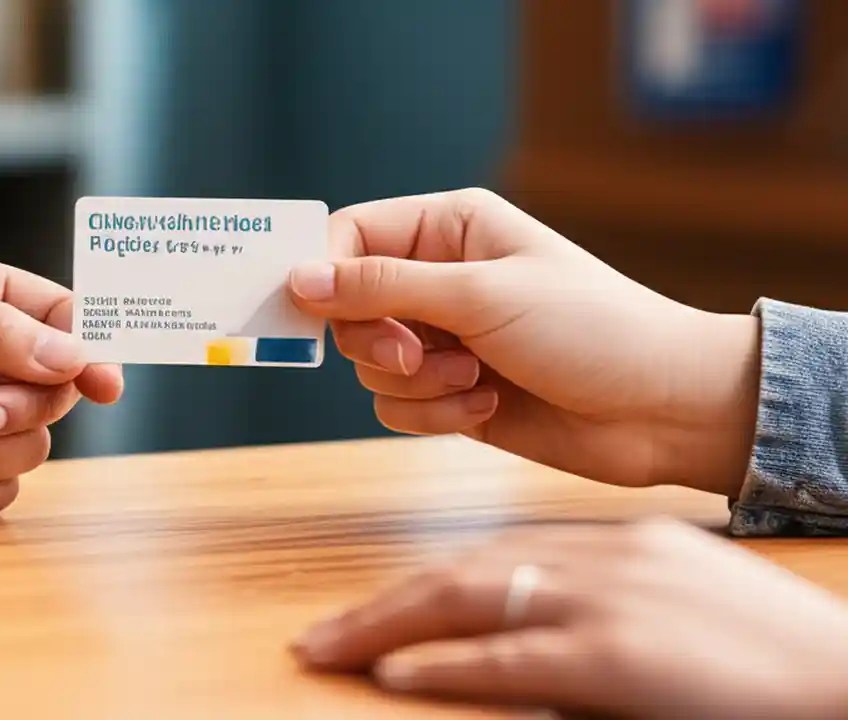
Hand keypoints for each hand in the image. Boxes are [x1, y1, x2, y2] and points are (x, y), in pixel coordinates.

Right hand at [288, 189, 759, 495]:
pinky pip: (396, 406)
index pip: (350, 236)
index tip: (312, 313)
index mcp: (449, 229)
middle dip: (377, 341)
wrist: (661, 409)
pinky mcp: (451, 391)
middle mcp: (439, 278)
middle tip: (417, 355)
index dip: (323, 274)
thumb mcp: (480, 296)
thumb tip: (297, 279)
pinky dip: (433, 414)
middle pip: (348, 308)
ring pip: (369, 365)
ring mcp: (444, 338)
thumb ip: (382, 287)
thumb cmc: (589, 330)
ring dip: (415, 384)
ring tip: (476, 380)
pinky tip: (487, 406)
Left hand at [291, 519, 847, 718]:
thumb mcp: (681, 608)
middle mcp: (607, 561)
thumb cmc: (771, 654)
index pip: (498, 554)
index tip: (382, 609)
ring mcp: (611, 604)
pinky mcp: (620, 658)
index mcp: (623, 546)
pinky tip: (396, 672)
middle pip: (466, 570)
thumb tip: (530, 629)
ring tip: (329, 650)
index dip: (428, 583)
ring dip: (387, 629)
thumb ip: (608, 608)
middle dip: (386, 606)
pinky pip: (511, 657)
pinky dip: (446, 664)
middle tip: (323, 634)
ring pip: (471, 601)